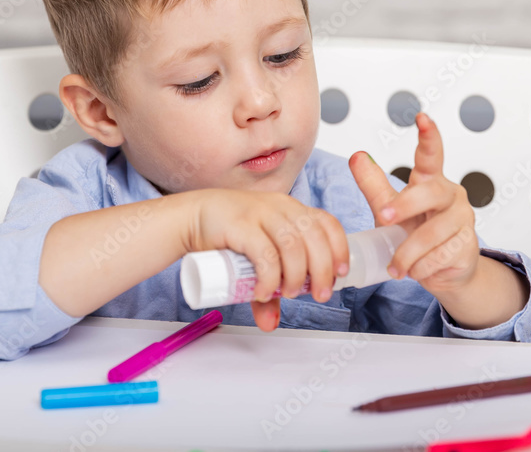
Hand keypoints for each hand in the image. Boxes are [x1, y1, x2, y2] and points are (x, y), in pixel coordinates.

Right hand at [184, 188, 349, 332]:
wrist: (191, 217)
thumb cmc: (228, 235)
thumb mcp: (255, 259)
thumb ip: (267, 287)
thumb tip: (271, 324)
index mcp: (291, 209)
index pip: (327, 223)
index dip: (339, 249)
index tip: (339, 275)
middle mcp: (280, 207)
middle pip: (315, 237)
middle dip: (323, 270)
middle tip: (319, 295)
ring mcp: (261, 213)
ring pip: (293, 246)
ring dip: (297, 276)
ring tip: (288, 294)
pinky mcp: (241, 225)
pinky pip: (265, 253)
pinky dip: (270, 277)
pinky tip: (263, 291)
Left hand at [348, 112, 479, 296]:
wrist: (440, 271)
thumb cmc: (414, 233)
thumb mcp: (388, 209)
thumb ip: (374, 184)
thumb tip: (357, 156)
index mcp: (430, 182)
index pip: (432, 155)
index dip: (428, 136)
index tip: (422, 118)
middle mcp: (450, 195)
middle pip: (430, 192)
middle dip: (405, 205)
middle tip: (384, 218)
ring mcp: (463, 219)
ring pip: (433, 232)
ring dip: (408, 251)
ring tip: (396, 264)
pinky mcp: (468, 244)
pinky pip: (440, 255)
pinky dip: (421, 267)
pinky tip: (414, 270)